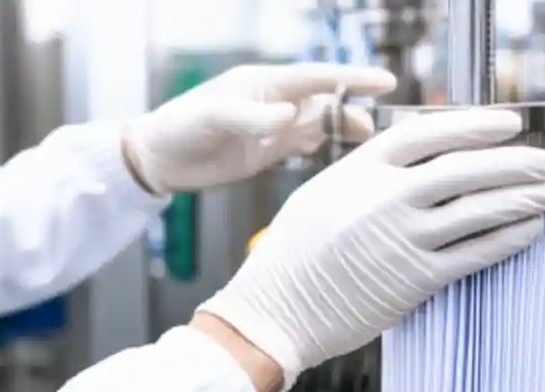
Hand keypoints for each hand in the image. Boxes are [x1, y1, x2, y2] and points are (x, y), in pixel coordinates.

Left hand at [122, 63, 395, 194]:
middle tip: (378, 127)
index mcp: (263, 84)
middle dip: (353, 108)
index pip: (316, 78)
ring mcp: (271, 127)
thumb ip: (252, 117)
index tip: (385, 81)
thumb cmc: (179, 128)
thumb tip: (290, 118)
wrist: (158, 160)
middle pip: (325, 101)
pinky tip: (338, 155)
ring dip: (342, 130)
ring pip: (319, 124)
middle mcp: (273, 101)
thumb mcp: (213, 118)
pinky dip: (323, 146)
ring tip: (367, 142)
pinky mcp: (267, 151)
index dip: (351, 78)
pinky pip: (304, 144)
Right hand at [197, 109, 544, 391]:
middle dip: (514, 161)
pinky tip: (528, 229)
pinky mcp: (415, 279)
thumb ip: (364, 176)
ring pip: (479, 209)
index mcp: (358, 171)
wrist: (275, 311)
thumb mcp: (319, 196)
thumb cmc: (289, 258)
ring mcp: (403, 239)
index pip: (429, 134)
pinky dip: (508, 238)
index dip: (475, 126)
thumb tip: (412, 166)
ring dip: (522, 197)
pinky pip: (475, 253)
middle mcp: (384, 199)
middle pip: (465, 168)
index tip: (506, 124)